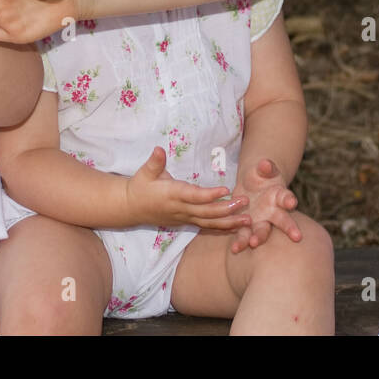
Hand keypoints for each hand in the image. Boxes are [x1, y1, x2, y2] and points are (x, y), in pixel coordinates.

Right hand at [124, 146, 250, 229]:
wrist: (131, 208)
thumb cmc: (140, 186)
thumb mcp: (144, 172)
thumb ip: (154, 162)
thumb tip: (158, 150)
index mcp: (172, 194)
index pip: (194, 196)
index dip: (210, 195)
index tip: (226, 190)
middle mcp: (180, 209)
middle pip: (206, 212)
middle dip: (227, 208)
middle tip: (245, 202)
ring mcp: (184, 218)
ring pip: (209, 223)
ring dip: (229, 222)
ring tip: (248, 220)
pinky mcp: (187, 222)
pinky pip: (207, 227)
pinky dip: (222, 228)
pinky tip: (237, 227)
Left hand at [228, 158, 301, 253]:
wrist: (252, 187)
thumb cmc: (261, 176)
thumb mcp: (263, 169)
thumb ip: (265, 167)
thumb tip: (265, 163)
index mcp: (280, 195)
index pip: (287, 197)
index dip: (289, 200)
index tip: (292, 202)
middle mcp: (274, 212)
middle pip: (283, 220)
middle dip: (289, 228)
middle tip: (297, 236)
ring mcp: (261, 221)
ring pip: (262, 231)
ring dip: (258, 238)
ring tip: (253, 243)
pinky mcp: (247, 227)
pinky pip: (244, 235)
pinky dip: (240, 242)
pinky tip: (235, 248)